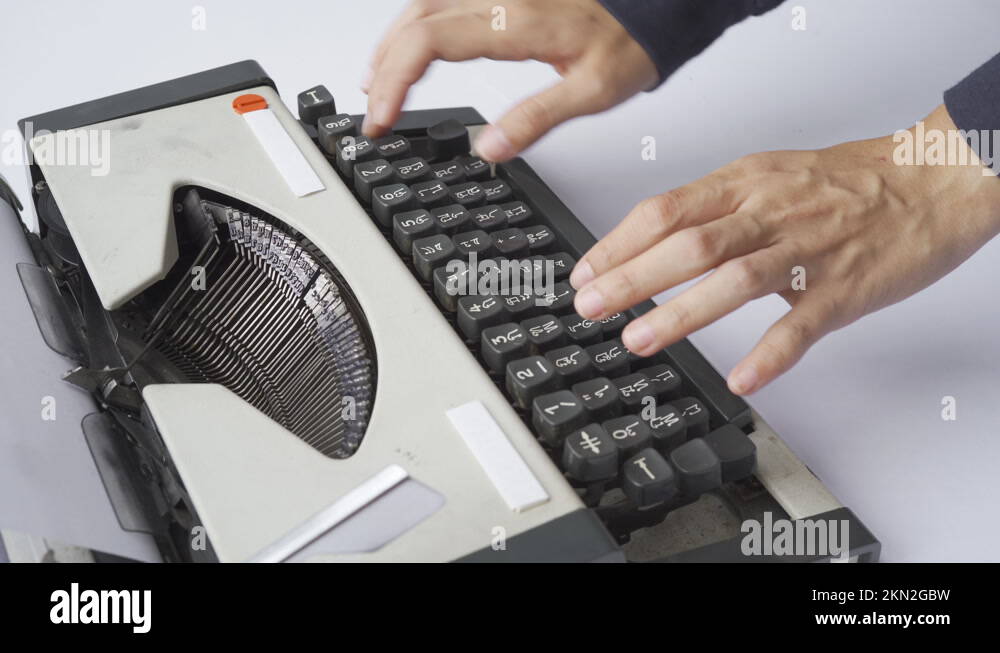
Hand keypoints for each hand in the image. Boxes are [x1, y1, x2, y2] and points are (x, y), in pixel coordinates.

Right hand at [362, 0, 657, 160]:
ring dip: (393, 41)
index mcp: (515, 22)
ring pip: (425, 3)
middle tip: (373, 111)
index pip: (430, 44)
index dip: (394, 81)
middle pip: (416, 21)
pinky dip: (418, 23)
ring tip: (377, 79)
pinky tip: (414, 42)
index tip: (381, 120)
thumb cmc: (632, 42)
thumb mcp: (593, 92)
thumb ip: (536, 119)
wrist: (660, 3)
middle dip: (383, 67)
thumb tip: (488, 148)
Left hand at [569, 105, 999, 394]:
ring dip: (681, 312)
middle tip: (589, 307)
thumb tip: (655, 239)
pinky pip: (802, 324)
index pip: (665, 211)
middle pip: (689, 244)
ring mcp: (806, 251)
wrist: (931, 179)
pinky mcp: (842, 288)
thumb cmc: (848, 182)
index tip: (583, 274)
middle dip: (631, 277)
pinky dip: (770, 353)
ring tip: (638, 339)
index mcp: (745, 184)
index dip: (618, 244)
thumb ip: (714, 208)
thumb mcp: (768, 176)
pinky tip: (741, 378)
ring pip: (735, 279)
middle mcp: (769, 213)